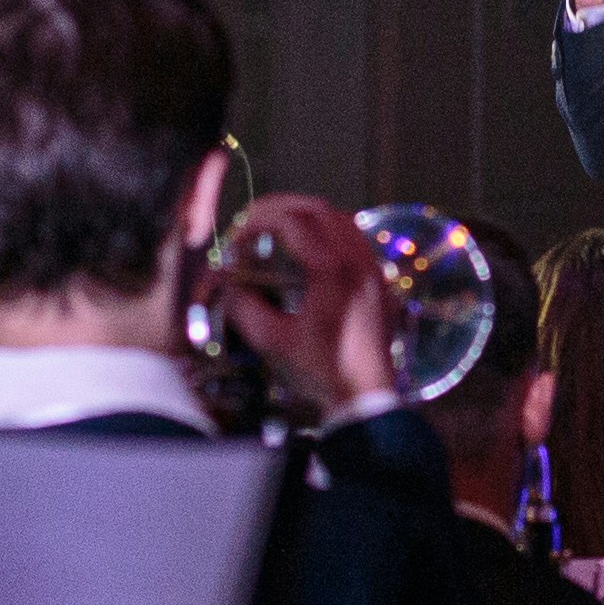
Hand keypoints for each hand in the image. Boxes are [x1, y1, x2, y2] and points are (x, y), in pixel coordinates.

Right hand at [217, 193, 397, 418]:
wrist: (365, 396)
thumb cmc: (322, 371)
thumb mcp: (273, 341)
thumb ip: (244, 306)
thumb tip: (225, 284)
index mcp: (332, 270)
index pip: (292, 222)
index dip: (258, 222)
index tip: (239, 237)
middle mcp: (357, 261)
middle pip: (318, 209)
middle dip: (280, 208)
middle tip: (252, 221)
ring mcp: (372, 269)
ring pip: (341, 219)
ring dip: (307, 215)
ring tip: (278, 228)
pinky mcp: (378, 281)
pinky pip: (356, 238)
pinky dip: (330, 231)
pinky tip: (312, 247)